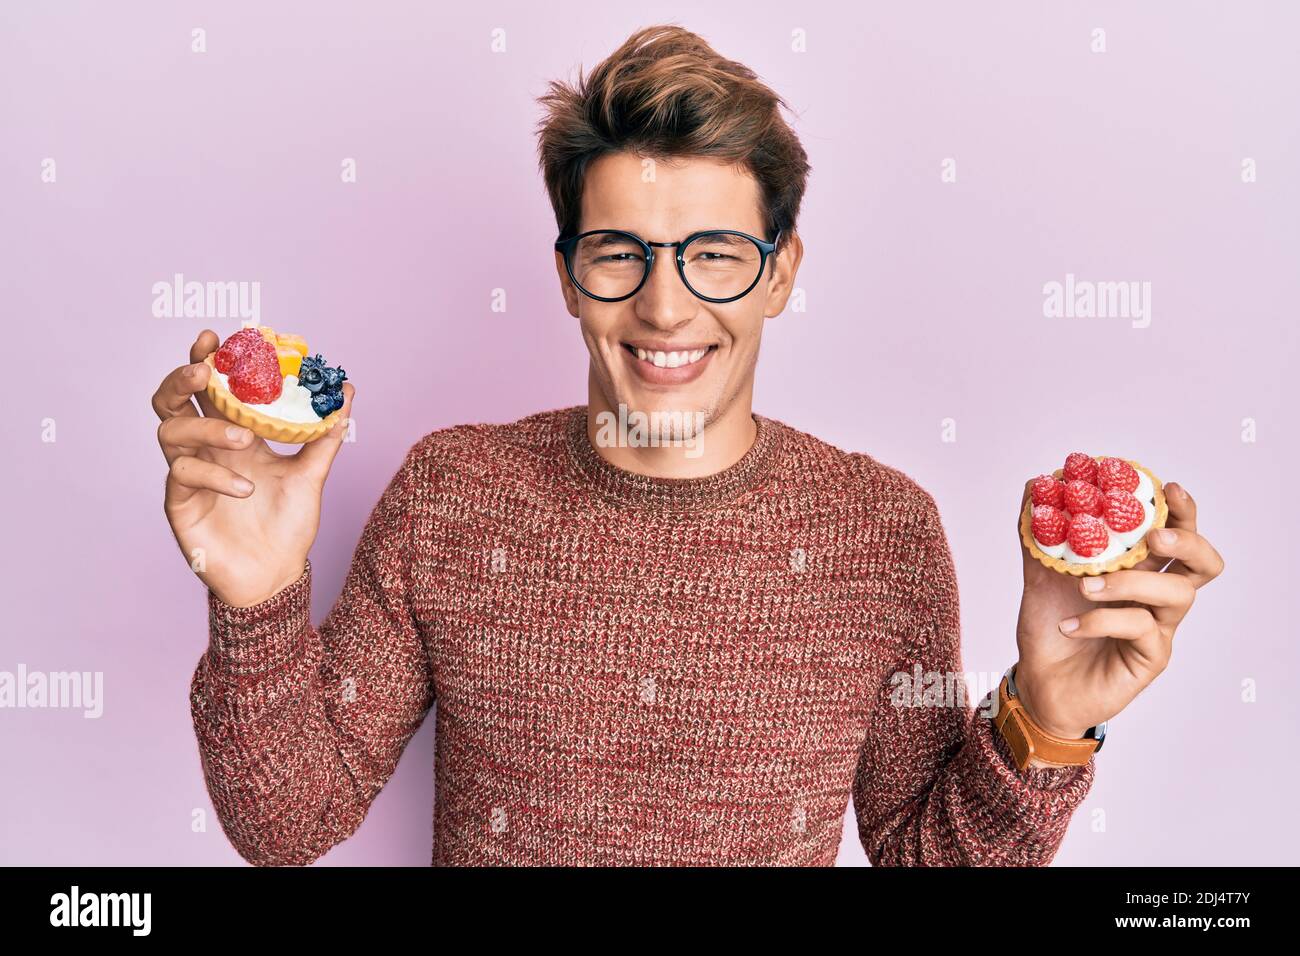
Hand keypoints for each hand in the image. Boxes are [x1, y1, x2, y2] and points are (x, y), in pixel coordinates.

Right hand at [154, 330, 353, 607]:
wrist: (277, 574)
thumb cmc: (287, 523)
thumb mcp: (313, 473)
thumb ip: (326, 433)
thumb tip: (347, 388)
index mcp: (231, 433)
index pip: (210, 388)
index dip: (206, 359)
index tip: (215, 336)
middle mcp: (204, 448)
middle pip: (172, 400)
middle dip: (182, 377)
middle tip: (206, 370)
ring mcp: (187, 474)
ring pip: (171, 432)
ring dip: (207, 427)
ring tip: (245, 440)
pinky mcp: (179, 504)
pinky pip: (183, 476)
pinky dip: (215, 475)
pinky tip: (246, 487)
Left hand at [1012, 479, 1223, 744]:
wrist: (1037, 682)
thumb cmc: (1049, 629)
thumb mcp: (1039, 576)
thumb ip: (1040, 535)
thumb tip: (1033, 486)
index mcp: (1139, 569)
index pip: (1176, 533)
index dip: (1181, 509)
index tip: (1166, 487)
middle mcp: (1156, 597)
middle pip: (1203, 564)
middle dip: (1186, 540)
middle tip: (1153, 535)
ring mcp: (1158, 628)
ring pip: (1176, 594)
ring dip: (1130, 582)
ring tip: (1085, 586)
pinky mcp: (1150, 658)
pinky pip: (1138, 629)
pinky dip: (1099, 620)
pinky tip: (1067, 624)